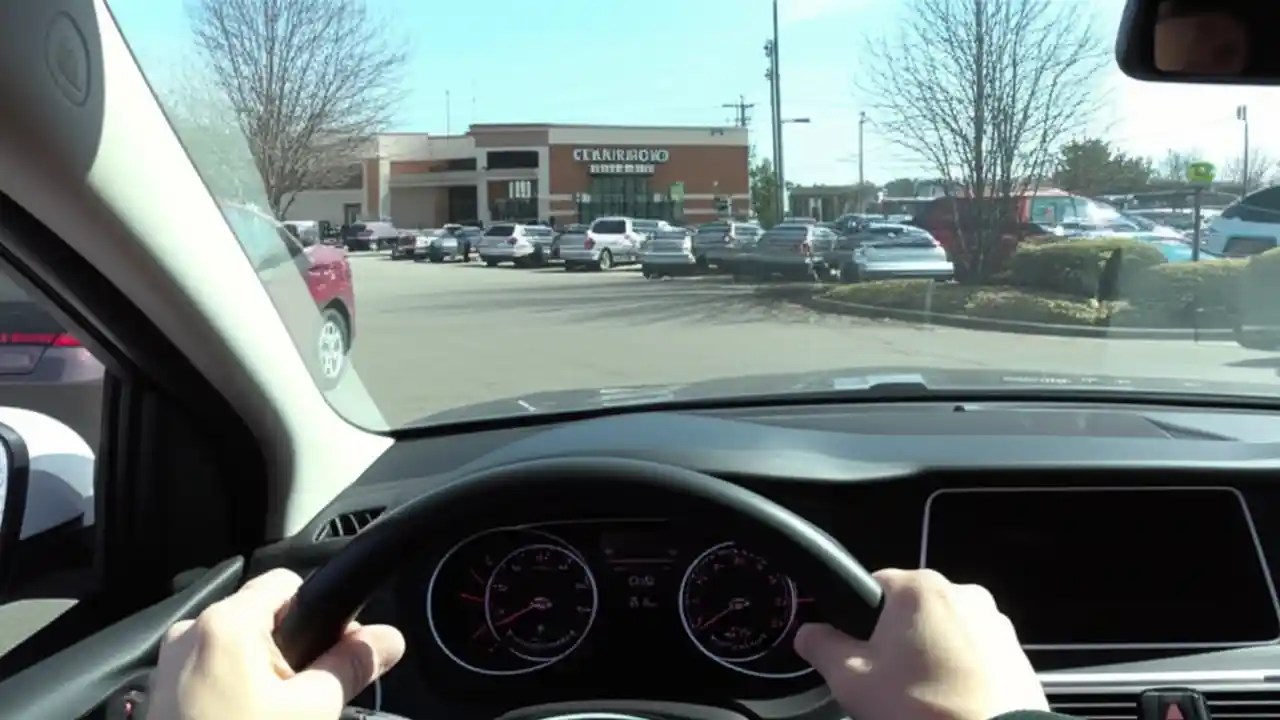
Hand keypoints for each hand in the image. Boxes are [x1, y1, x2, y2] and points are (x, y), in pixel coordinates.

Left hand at [147, 568, 405, 719]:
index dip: (323, 613)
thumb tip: (388, 639)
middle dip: (294, 651)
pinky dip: (238, 693)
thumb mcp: (310, 711)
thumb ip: (350, 667)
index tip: (338, 653)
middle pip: (264, 618)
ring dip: (265, 676)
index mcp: (226, 622)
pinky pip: (214, 675)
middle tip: (309, 700)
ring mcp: (169, 666)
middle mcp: (190, 633)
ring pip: (239, 651)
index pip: (289, 583)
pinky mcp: (161, 696)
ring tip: (277, 718)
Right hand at [794, 568, 1046, 719]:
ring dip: (931, 655)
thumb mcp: (852, 680)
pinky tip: (953, 701)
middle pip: (910, 611)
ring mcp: (995, 621)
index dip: (857, 622)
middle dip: (897, 641)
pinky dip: (961, 671)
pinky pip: (975, 653)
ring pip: (944, 632)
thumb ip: (822, 646)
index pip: (871, 586)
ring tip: (925, 698)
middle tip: (890, 683)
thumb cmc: (919, 706)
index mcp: (918, 587)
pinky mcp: (1016, 652)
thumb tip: (808, 633)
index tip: (859, 656)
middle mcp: (962, 591)